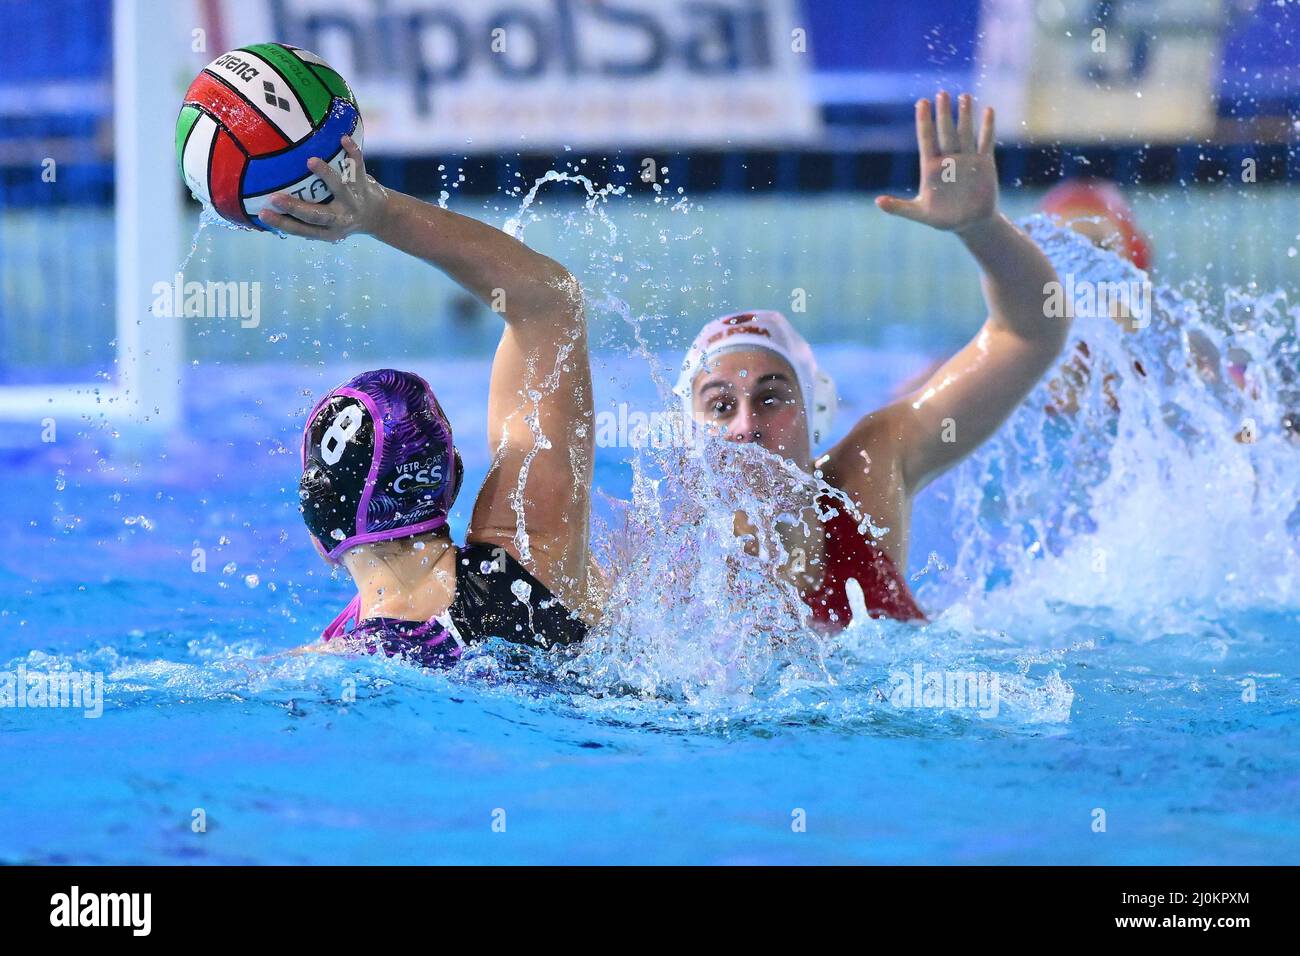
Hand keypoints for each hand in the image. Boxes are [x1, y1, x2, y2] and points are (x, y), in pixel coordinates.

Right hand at [257, 135, 387, 240]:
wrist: (381, 217)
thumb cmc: (341, 216)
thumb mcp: (325, 224)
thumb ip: (302, 215)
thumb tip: (264, 200)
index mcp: (326, 231)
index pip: (301, 230)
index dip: (282, 223)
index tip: (262, 214)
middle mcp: (340, 219)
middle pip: (317, 216)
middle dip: (296, 208)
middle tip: (275, 197)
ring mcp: (353, 202)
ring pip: (339, 189)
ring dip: (325, 175)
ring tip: (310, 161)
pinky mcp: (364, 186)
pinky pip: (358, 168)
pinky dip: (352, 153)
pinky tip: (342, 138)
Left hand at [876, 91, 997, 233]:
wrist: (969, 223)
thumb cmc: (942, 218)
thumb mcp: (919, 213)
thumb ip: (899, 207)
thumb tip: (877, 202)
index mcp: (931, 167)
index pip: (926, 139)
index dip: (924, 121)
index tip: (921, 103)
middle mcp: (948, 158)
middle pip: (945, 131)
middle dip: (943, 113)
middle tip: (942, 94)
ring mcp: (966, 159)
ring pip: (965, 132)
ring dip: (965, 115)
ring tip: (964, 97)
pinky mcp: (984, 163)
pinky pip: (985, 142)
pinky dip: (987, 128)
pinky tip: (987, 111)